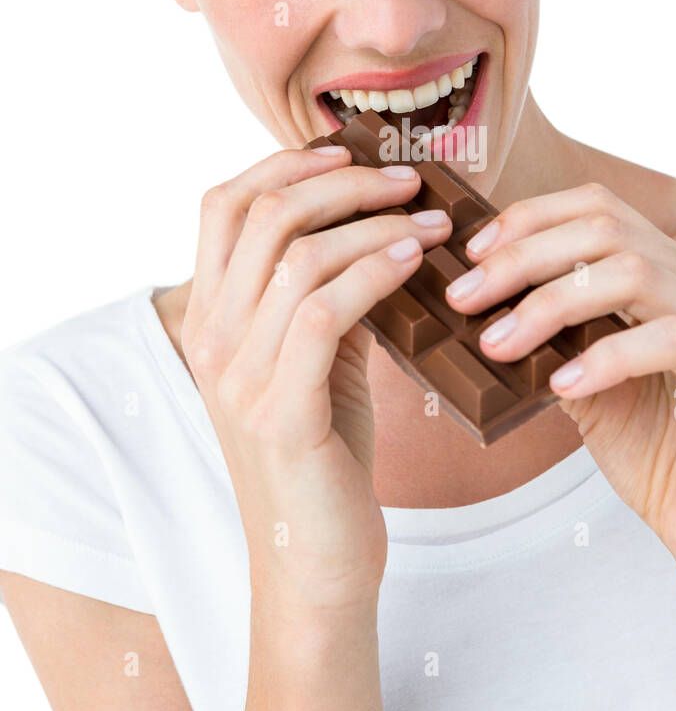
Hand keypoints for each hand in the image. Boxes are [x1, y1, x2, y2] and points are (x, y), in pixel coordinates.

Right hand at [181, 146, 451, 609]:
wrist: (313, 558)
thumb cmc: (323, 454)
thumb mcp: (316, 359)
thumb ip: (326, 295)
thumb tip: (379, 226)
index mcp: (207, 317)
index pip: (222, 203)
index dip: (283, 163)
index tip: (349, 152)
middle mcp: (210, 338)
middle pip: (263, 215)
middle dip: (343, 182)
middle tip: (409, 182)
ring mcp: (239, 376)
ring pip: (298, 255)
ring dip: (375, 223)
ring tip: (432, 221)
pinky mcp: (281, 412)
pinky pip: (326, 312)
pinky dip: (375, 272)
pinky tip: (415, 262)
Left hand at [448, 182, 675, 595]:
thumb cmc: (649, 453)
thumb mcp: (581, 380)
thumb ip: (550, 332)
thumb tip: (476, 295)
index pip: (603, 209)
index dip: (532, 219)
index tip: (473, 254)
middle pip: (612, 231)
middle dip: (526, 258)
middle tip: (467, 298)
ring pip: (637, 274)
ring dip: (552, 304)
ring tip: (498, 343)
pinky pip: (672, 338)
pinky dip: (606, 356)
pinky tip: (561, 384)